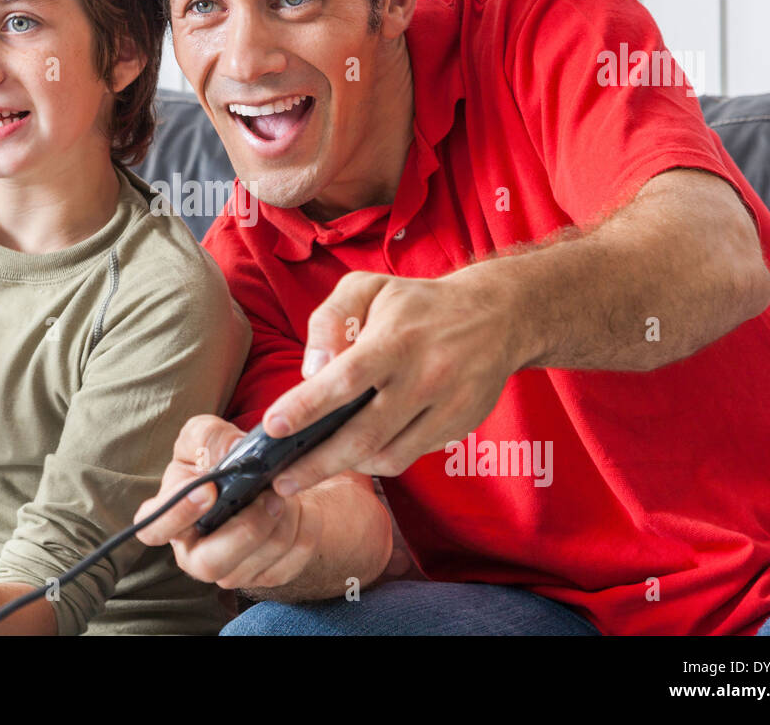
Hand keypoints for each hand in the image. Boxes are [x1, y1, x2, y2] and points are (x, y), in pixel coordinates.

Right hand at [133, 415, 323, 590]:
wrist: (265, 481)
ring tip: (285, 492)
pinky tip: (298, 508)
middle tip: (269, 495)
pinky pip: (292, 558)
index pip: (153, 529)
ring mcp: (232, 571)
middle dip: (246, 528)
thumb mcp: (207, 435)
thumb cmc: (223, 460)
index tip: (207, 489)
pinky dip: (304, 528)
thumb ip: (208, 436)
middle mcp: (195, 553)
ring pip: (259, 559)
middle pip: (211, 563)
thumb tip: (230, 450)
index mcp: (171, 518)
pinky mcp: (267, 575)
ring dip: (282, 520)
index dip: (177, 514)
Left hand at [261, 266, 527, 493]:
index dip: (307, 405)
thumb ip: (329, 319)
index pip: (346, 378)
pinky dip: (378, 459)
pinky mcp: (459, 425)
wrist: (497, 316)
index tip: (273, 427)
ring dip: (346, 467)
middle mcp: (424, 375)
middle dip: (317, 463)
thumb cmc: (416, 304)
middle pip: (364, 433)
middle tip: (280, 481)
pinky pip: (410, 455)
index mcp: (396, 339)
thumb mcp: (369, 288)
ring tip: (313, 467)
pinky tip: (357, 452)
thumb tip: (311, 370)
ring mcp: (446, 405)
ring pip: (388, 455)